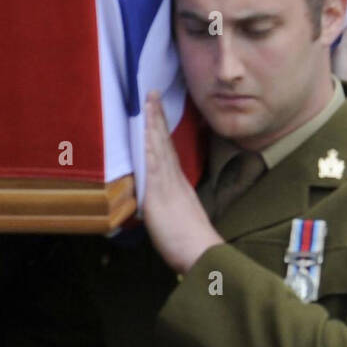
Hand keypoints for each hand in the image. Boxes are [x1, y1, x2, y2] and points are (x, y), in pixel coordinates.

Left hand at [142, 91, 222, 274]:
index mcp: (177, 184)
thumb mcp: (179, 219)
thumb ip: (171, 206)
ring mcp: (167, 183)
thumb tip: (165, 203)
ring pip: (158, 146)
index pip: (167, 150)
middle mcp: (173, 178)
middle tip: (152, 93)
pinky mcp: (159, 192)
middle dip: (157, 117)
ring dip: (152, 122)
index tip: (157, 110)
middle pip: (163, 141)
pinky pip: (154, 162)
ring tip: (149, 101)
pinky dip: (150, 143)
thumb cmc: (190, 243)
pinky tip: (147, 129)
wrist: (200, 252)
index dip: (161, 129)